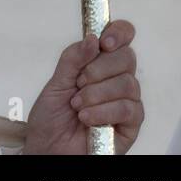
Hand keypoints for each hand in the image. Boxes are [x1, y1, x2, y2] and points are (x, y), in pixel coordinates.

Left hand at [23, 19, 142, 154]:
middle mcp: (116, 80)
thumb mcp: (56, 82)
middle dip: (98, 69)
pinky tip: (87, 118)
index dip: (119, 33)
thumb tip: (92, 38)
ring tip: (77, 106)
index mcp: (99, 64)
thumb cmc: (51, 116)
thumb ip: (72, 59)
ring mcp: (126, 102)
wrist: (48, 147)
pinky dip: (103, 111)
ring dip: (96, 93)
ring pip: (127, 84)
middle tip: (78, 83)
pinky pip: (128, 109)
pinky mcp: (131, 125)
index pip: (121, 37)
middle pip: (127, 58)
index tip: (104, 42)